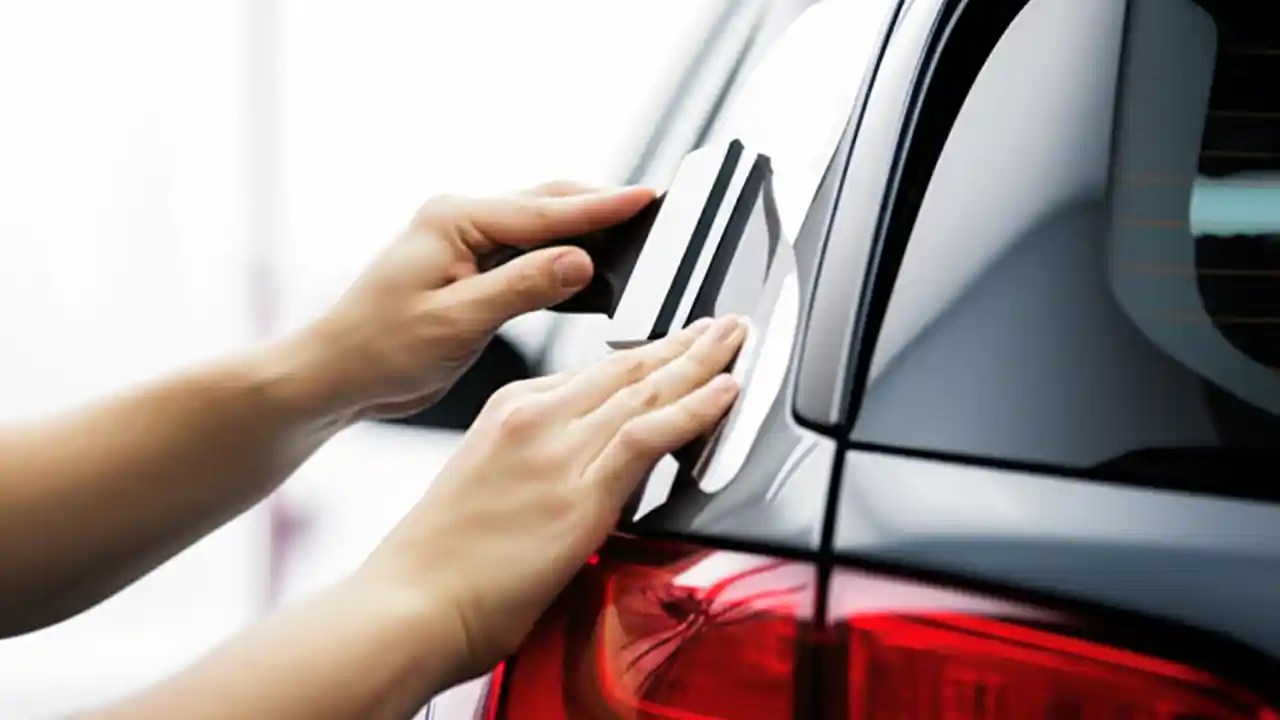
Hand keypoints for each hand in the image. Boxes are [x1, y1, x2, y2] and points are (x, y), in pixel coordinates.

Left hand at [293, 182, 655, 419]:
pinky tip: (591, 273)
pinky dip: (562, 262)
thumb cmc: (378, 349)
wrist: (336, 375)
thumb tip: (581, 261)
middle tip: (654, 211)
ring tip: (634, 238)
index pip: (544, 211)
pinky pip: (528, 256)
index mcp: (455, 221)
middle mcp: (461, 223)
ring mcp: (465, 245)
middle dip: (600, 208)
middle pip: (548, 206)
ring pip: (541, 230)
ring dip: (584, 234)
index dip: (602, 206)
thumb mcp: (456, 321)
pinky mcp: (470, 272)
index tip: (648, 198)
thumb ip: (521, 288)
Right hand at [360, 315, 746, 684]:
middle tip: (724, 325)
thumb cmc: (438, 559)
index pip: (597, 372)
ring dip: (701, 361)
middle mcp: (536, 418)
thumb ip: (537, 462)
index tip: (679, 345)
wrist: (408, 602)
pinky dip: (693, 409)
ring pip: (646, 390)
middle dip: (684, 343)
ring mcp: (559, 452)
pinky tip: (724, 392)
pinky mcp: (579, 494)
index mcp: (512, 410)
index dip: (649, 355)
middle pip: (628, 368)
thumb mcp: (486, 481)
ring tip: (736, 340)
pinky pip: (649, 435)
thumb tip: (584, 470)